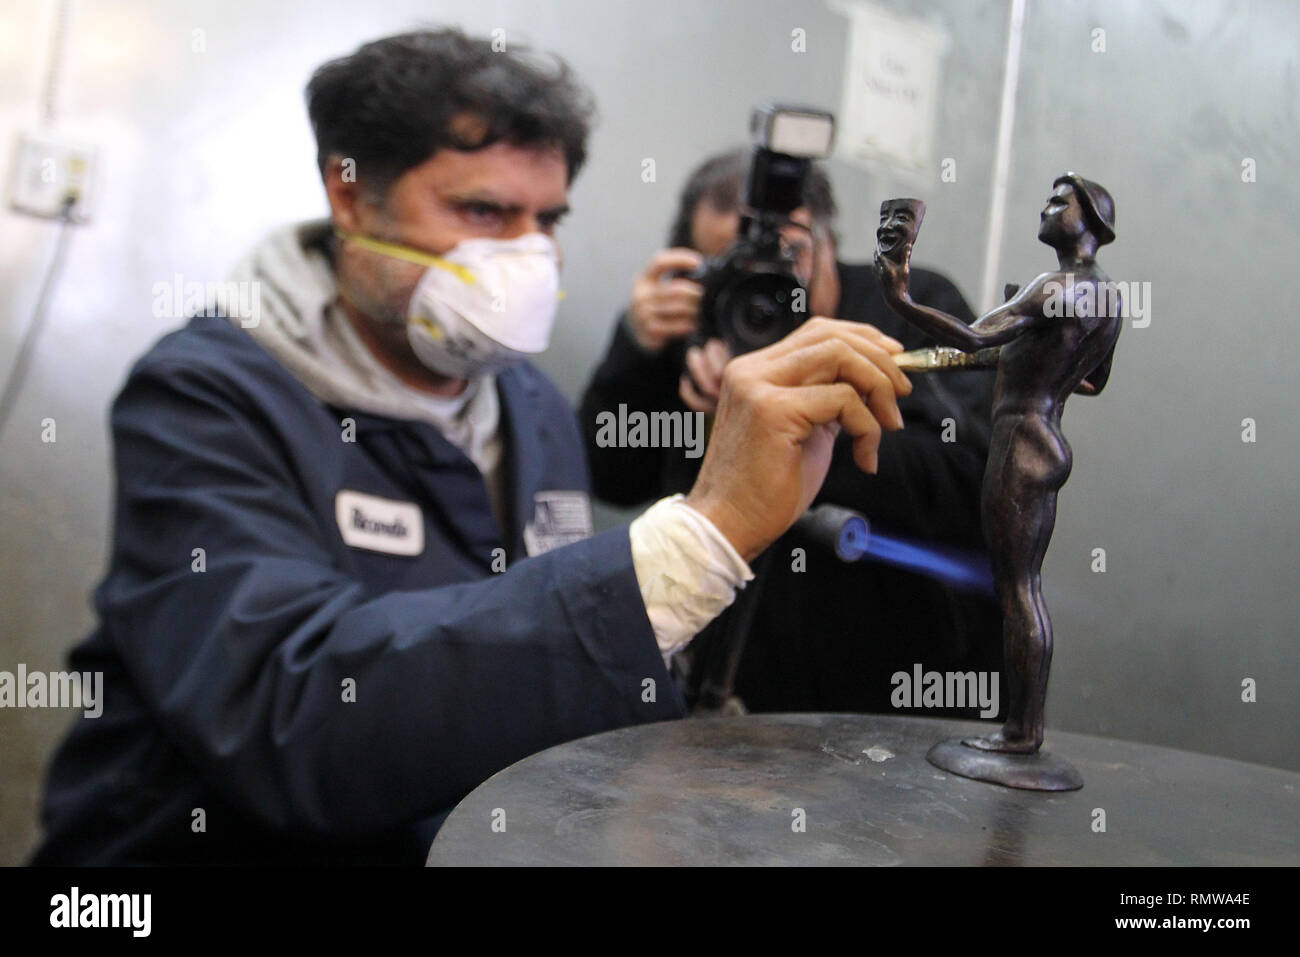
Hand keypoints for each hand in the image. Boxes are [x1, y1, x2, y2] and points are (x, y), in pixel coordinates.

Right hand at [627, 248, 704, 352]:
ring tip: (705, 309)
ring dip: (695, 309)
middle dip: (696, 292)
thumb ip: (675, 278)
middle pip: (676, 289)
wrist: (637, 329)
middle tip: (708, 294)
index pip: (660, 261)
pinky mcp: (650, 330)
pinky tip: (695, 323)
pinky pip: (676, 325)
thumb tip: (705, 270)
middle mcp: (641, 294)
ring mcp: (643, 313)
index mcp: (644, 278)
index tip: (698, 262)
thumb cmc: (657, 303)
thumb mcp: (658, 287)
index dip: (680, 259)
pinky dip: (689, 324)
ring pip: (678, 307)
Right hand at [684, 317, 909, 561]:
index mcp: (754, 371)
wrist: (728, 526)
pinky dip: (868, 427)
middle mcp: (751, 370)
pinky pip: (843, 399)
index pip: (818, 332)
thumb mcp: (801, 430)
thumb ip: (825, 399)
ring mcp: (759, 387)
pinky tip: (865, 457)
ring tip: (889, 424)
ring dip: (879, 386)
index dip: (863, 340)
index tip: (895, 363)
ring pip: (840, 356)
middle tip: (902, 393)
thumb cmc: (764, 488)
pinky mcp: (773, 412)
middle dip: (880, 360)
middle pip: (831, 336)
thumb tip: (874, 381)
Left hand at [873, 244, 911, 301]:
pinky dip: (877, 270)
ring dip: (876, 263)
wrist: (895, 300)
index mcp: (885, 267)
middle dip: (876, 256)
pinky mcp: (880, 285)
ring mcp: (879, 279)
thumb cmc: (901, 284)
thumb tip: (908, 244)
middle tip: (877, 250)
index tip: (879, 245)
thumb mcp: (905, 269)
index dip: (879, 250)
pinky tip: (880, 272)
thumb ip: (905, 256)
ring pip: (875, 269)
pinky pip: (877, 275)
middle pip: (875, 262)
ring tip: (877, 260)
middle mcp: (880, 273)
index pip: (879, 256)